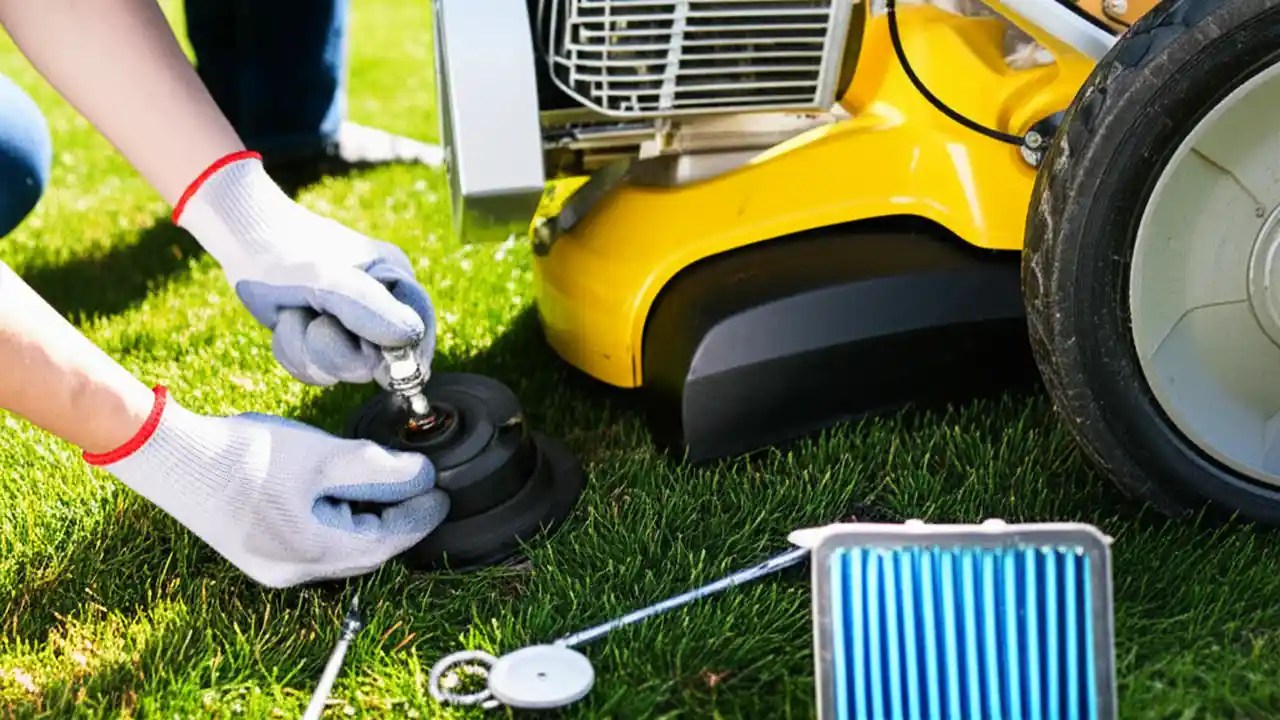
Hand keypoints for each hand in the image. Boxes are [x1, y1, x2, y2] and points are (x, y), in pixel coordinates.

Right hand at [85, 386, 448, 587]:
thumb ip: (379, 469)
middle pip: (364, 550)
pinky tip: (340, 492)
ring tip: (386, 486)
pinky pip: (313, 542)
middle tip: (422, 490)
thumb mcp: (323, 455)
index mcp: (313, 552)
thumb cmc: (245, 454)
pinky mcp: (257, 552)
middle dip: (396, 520)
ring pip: (338, 548)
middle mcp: (293, 571)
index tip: (443, 495)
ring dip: (366, 519)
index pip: (387, 542)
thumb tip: (423, 476)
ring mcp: (271, 566)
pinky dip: (336, 520)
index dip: (420, 517)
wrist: (172, 456)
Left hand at [173, 151, 434, 388]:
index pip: (419, 329)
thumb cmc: (287, 250)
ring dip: (307, 349)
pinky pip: (319, 370)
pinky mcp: (323, 337)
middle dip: (336, 350)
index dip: (407, 358)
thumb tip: (411, 338)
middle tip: (313, 319)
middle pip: (378, 361)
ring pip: (343, 370)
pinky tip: (285, 324)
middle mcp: (379, 305)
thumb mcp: (328, 279)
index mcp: (394, 280)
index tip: (384, 374)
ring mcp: (350, 324)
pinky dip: (294, 352)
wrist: (242, 239)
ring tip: (293, 315)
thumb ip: (370, 309)